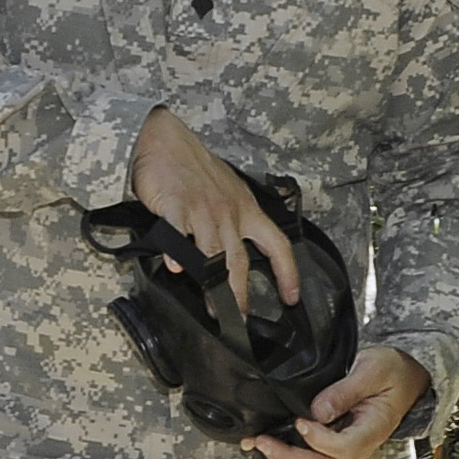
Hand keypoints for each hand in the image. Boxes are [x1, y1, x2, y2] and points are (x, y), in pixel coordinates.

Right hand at [131, 108, 299, 305]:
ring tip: (213, 309)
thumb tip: (231, 255)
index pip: (278, 244)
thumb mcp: (227, 193)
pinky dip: (177, 251)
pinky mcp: (176, 204)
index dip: (288, 273)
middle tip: (240, 319)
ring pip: (212, 253)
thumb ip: (232, 222)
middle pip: (240, 260)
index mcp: (247, 210)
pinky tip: (175, 267)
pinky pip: (178, 232)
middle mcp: (230, 213)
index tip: (292, 297)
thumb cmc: (196, 168)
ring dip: (213, 284)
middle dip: (241, 294)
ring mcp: (203, 209)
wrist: (166, 139)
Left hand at [244, 347, 428, 458]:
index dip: (320, 439)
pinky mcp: (331, 443)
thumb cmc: (392, 372)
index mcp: (372, 431)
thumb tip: (319, 411)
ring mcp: (342, 448)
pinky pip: (307, 458)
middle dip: (287, 458)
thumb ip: (346, 391)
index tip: (301, 422)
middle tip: (261, 443)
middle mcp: (356, 446)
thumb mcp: (373, 371)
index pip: (344, 447)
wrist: (403, 378)